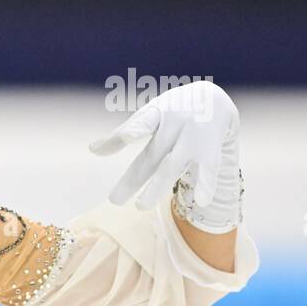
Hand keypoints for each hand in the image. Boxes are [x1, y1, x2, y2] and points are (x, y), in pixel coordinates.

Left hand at [88, 80, 239, 216]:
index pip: (145, 122)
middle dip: (133, 178)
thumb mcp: (148, 116)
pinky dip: (206, 184)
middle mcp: (176, 125)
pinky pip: (209, 170)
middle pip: (152, 156)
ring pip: (174, 166)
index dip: (135, 128)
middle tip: (114, 200)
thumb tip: (92, 150)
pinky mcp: (210, 150)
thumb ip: (121, 134)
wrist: (214, 98)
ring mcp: (194, 138)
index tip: (127, 136)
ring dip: (157, 187)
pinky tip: (201, 202)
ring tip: (140, 206)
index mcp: (157, 114)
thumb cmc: (171, 110)